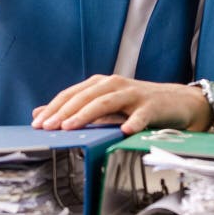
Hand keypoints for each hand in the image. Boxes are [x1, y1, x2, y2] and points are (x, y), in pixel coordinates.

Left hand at [30, 74, 213, 134]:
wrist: (176, 101)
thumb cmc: (136, 105)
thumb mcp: (104, 105)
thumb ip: (76, 108)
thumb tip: (40, 113)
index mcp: (99, 84)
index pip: (70, 94)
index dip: (53, 108)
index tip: (37, 123)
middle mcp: (113, 84)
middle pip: (84, 97)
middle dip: (63, 112)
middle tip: (48, 127)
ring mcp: (132, 93)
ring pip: (106, 102)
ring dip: (87, 114)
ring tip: (71, 126)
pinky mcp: (151, 105)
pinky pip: (141, 115)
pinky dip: (133, 122)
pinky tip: (125, 130)